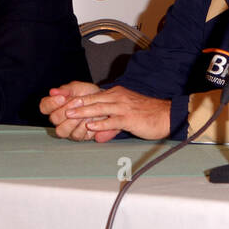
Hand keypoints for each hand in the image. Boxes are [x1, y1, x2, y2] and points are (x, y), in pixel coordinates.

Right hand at [42, 82, 110, 141]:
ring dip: (73, 121)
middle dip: (66, 110)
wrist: (103, 101)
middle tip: (78, 101)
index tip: (62, 97)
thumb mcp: (77, 88)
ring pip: (62, 131)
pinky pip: (76, 135)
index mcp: (54, 106)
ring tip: (84, 111)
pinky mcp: (78, 136)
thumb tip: (52, 91)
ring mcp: (67, 129)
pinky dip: (83, 126)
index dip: (51, 103)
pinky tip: (90, 118)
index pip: (44, 107)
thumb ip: (66, 90)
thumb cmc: (87, 94)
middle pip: (53, 119)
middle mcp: (58, 120)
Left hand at [43, 81, 169, 141]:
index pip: (94, 96)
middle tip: (62, 107)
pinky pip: (112, 120)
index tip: (66, 102)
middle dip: (77, 103)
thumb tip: (96, 134)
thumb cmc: (147, 115)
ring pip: (100, 108)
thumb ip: (111, 123)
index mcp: (117, 94)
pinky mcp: (129, 118)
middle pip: (93, 99)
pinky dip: (100, 123)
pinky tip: (90, 126)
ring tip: (70, 115)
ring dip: (84, 111)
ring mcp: (123, 107)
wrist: (166, 115)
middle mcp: (118, 98)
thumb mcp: (127, 114)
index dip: (79, 99)